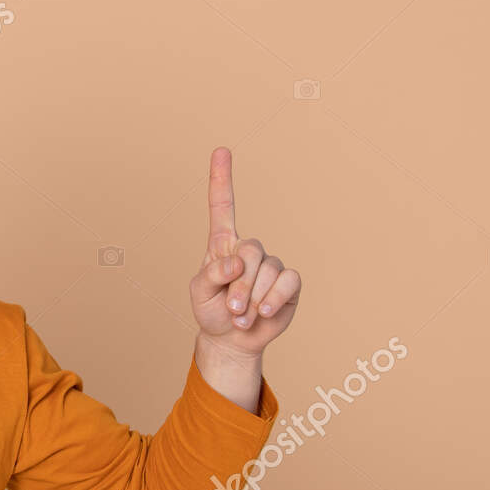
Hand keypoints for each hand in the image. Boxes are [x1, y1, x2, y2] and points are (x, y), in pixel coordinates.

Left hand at [189, 146, 300, 360]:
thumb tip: (235, 261)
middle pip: (250, 249)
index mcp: (222, 245)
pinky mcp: (289, 283)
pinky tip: (263, 313)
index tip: (221, 150)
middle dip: (239, 284)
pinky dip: (272, 300)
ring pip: (268, 270)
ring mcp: (271, 264)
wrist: (233, 340)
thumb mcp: (200, 294)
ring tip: (242, 316)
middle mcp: (249, 249)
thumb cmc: (212, 311)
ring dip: (252, 298)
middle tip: (231, 308)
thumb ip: (211, 275)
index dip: (221, 178)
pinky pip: (287, 282)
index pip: (222, 206)